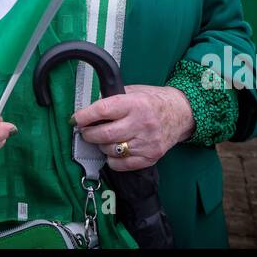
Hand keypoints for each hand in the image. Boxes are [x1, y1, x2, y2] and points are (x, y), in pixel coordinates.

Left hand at [73, 84, 193, 171]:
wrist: (181, 113)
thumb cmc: (153, 100)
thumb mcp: (133, 91)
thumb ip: (112, 98)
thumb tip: (89, 109)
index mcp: (135, 103)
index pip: (103, 110)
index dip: (84, 116)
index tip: (75, 119)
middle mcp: (142, 123)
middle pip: (105, 134)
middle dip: (88, 134)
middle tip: (85, 131)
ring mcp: (147, 142)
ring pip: (111, 150)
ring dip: (101, 146)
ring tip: (103, 139)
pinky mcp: (150, 157)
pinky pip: (122, 164)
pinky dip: (112, 160)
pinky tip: (113, 151)